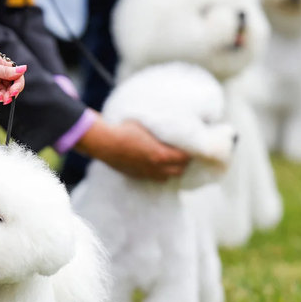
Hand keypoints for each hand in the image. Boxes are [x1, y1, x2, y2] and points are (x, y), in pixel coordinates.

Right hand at [76, 117, 190, 180]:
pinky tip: (158, 165)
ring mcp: (146, 173)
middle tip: (185, 152)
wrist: (105, 143)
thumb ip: (163, 129)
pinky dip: (160, 173)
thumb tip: (176, 123)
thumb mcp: (148, 124)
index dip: (192, 152)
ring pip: (168, 177)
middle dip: (184, 163)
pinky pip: (154, 178)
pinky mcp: (137, 176)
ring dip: (172, 170)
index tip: (195, 145)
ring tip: (172, 160)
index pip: (186, 158)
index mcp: (161, 154)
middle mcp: (156, 167)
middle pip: (180, 170)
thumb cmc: (125, 129)